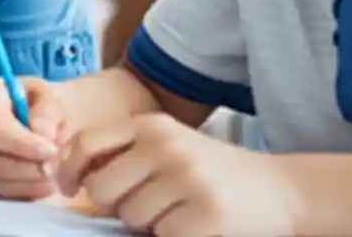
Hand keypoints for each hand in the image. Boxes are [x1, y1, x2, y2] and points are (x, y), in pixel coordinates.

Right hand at [0, 76, 66, 199]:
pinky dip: (25, 192)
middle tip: (55, 166)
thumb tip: (42, 134)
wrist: (34, 114)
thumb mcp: (49, 95)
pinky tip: (44, 184)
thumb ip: (48, 111)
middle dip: (28, 168)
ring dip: (29, 182)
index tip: (52, 151)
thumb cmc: (39, 101)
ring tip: (53, 174)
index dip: (23, 144)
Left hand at [57, 114, 300, 236]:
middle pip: (102, 189)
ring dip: (148, 224)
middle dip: (115, 206)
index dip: (68, 169)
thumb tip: (75, 180)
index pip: (87, 143)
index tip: (68, 187)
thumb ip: (128, 155)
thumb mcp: (171, 147)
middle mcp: (168, 147)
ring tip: (179, 211)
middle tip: (146, 205)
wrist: (283, 190)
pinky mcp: (206, 215)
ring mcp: (188, 180)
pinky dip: (174, 236)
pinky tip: (196, 223)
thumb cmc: (216, 173)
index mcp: (153, 126)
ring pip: (131, 218)